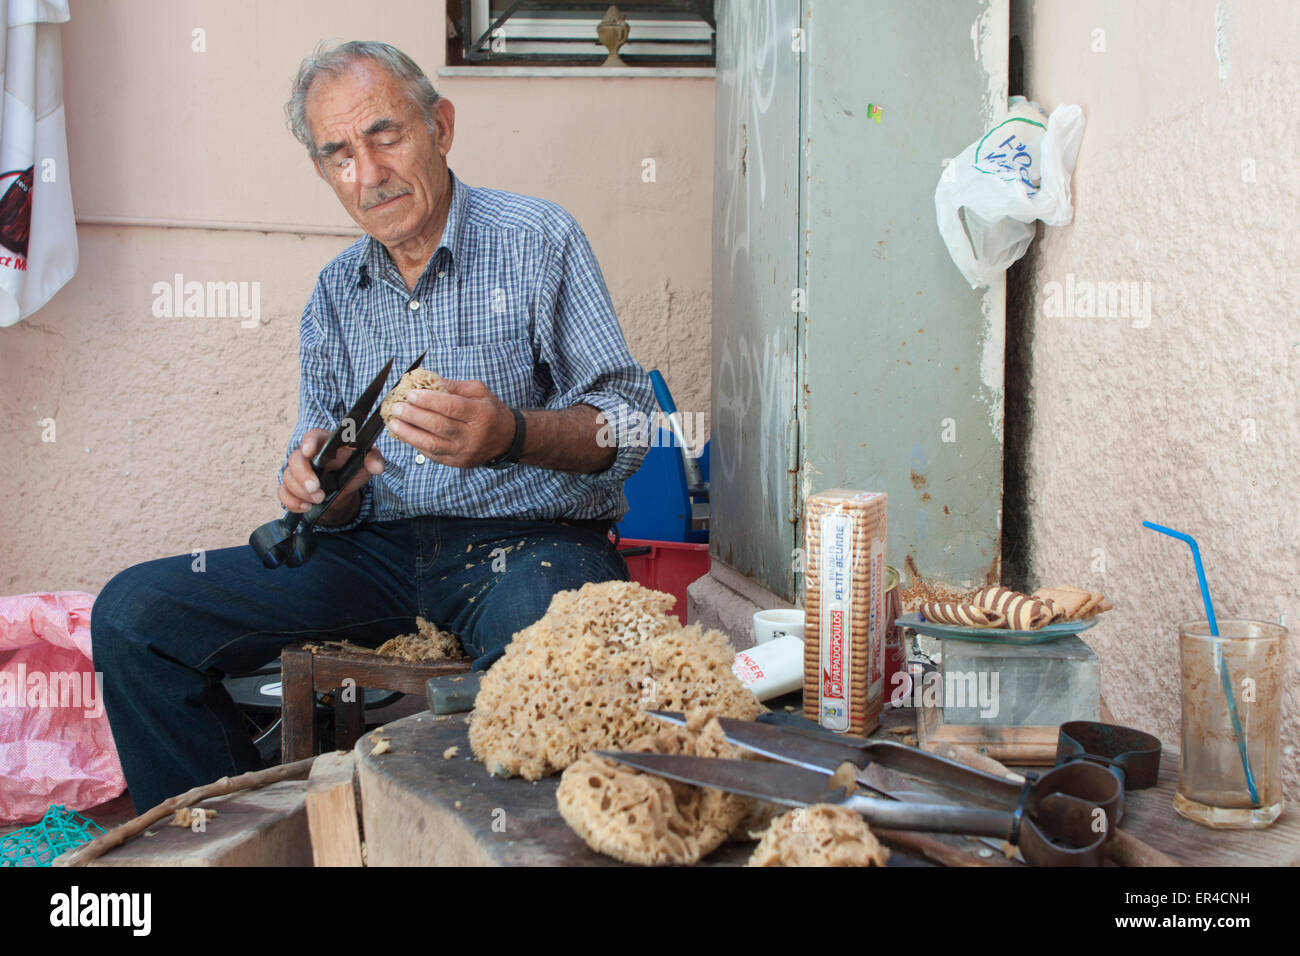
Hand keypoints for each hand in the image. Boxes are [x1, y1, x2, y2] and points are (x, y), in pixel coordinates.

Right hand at [278, 427, 384, 514]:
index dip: (308, 442)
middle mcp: (307, 456)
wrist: (345, 489)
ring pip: (287, 478)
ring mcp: (297, 472)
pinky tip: (305, 507)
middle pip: (294, 459)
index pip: (312, 437)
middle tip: (316, 489)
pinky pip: (283, 494)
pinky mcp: (292, 488)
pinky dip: (292, 502)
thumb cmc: (353, 467)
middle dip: (303, 476)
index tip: (310, 451)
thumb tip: (376, 466)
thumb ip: (373, 459)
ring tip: (319, 499)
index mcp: (325, 443)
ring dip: (301, 492)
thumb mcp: (366, 462)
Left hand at [386, 378, 516, 467]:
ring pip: (432, 444)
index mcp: (480, 414)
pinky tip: (404, 434)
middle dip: (414, 416)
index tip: (411, 394)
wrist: (506, 439)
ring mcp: (463, 452)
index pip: (451, 408)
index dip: (429, 401)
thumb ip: (453, 386)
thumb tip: (426, 379)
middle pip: (439, 426)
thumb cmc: (489, 411)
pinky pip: (431, 454)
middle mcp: (472, 436)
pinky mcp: (456, 463)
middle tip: (397, 407)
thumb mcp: (478, 391)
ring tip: (393, 422)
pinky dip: (415, 443)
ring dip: (409, 433)